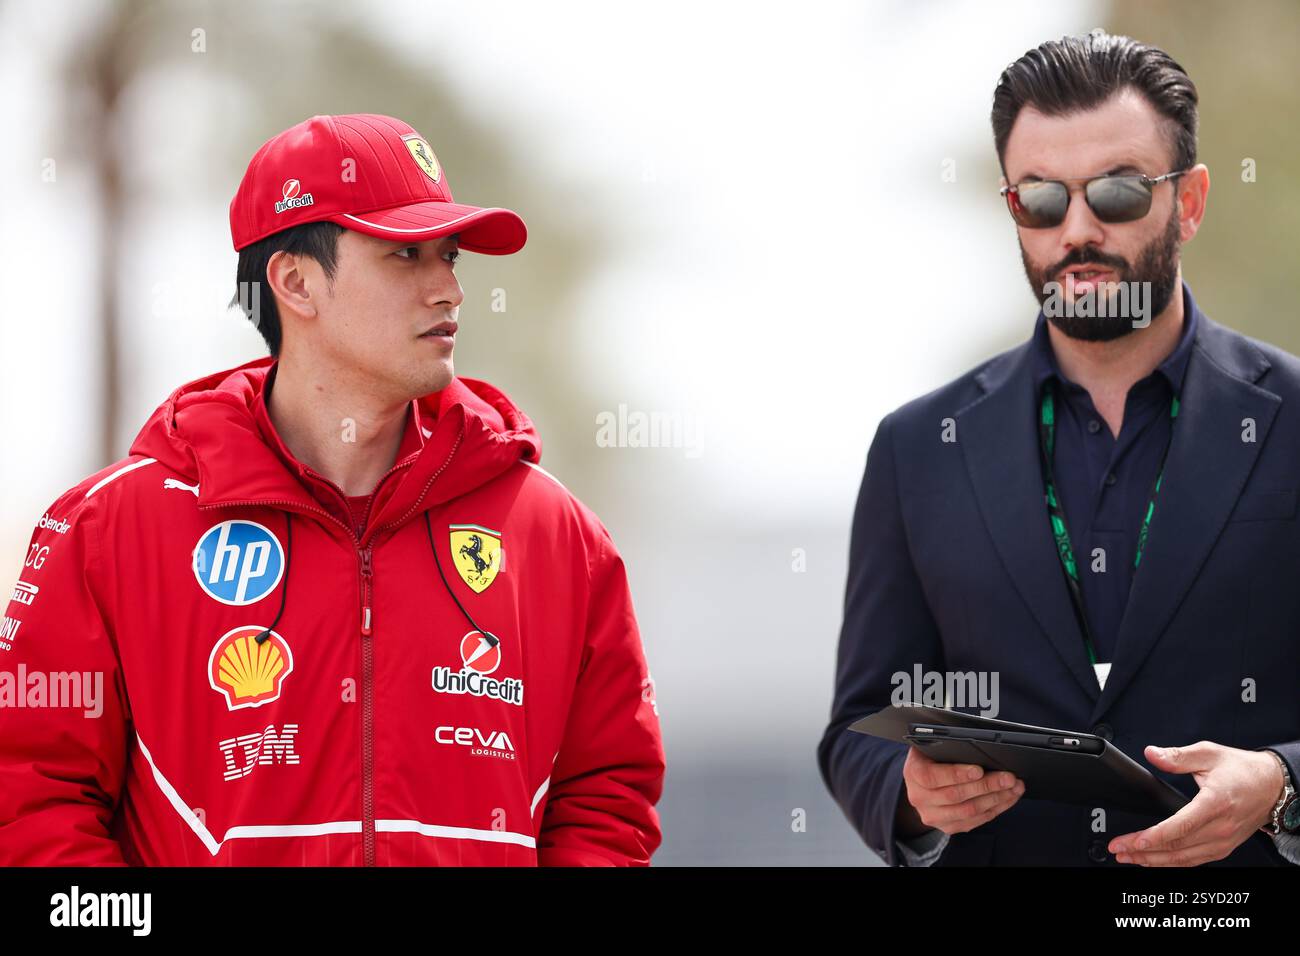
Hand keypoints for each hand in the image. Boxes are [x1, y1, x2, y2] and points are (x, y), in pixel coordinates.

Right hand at [899, 745, 1024, 835]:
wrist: (922, 781)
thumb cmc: (932, 757)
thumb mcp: (932, 745)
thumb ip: (947, 745)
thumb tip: (976, 745)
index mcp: (913, 772)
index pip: (932, 777)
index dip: (956, 774)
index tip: (979, 770)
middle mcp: (919, 797)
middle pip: (955, 796)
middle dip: (986, 786)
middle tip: (1008, 777)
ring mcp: (932, 815)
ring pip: (968, 811)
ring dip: (996, 799)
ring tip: (1013, 787)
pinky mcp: (947, 827)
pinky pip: (975, 822)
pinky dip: (995, 810)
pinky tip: (1007, 798)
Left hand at [1108, 742, 1282, 865]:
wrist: (1273, 786)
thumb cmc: (1243, 770)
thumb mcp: (1209, 753)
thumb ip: (1178, 756)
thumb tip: (1152, 753)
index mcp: (1215, 804)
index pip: (1181, 827)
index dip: (1155, 836)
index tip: (1133, 841)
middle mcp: (1220, 828)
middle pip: (1177, 846)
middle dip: (1143, 851)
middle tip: (1118, 849)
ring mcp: (1223, 841)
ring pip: (1184, 858)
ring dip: (1154, 861)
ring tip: (1129, 857)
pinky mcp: (1223, 847)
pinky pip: (1194, 860)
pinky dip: (1172, 863)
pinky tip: (1154, 860)